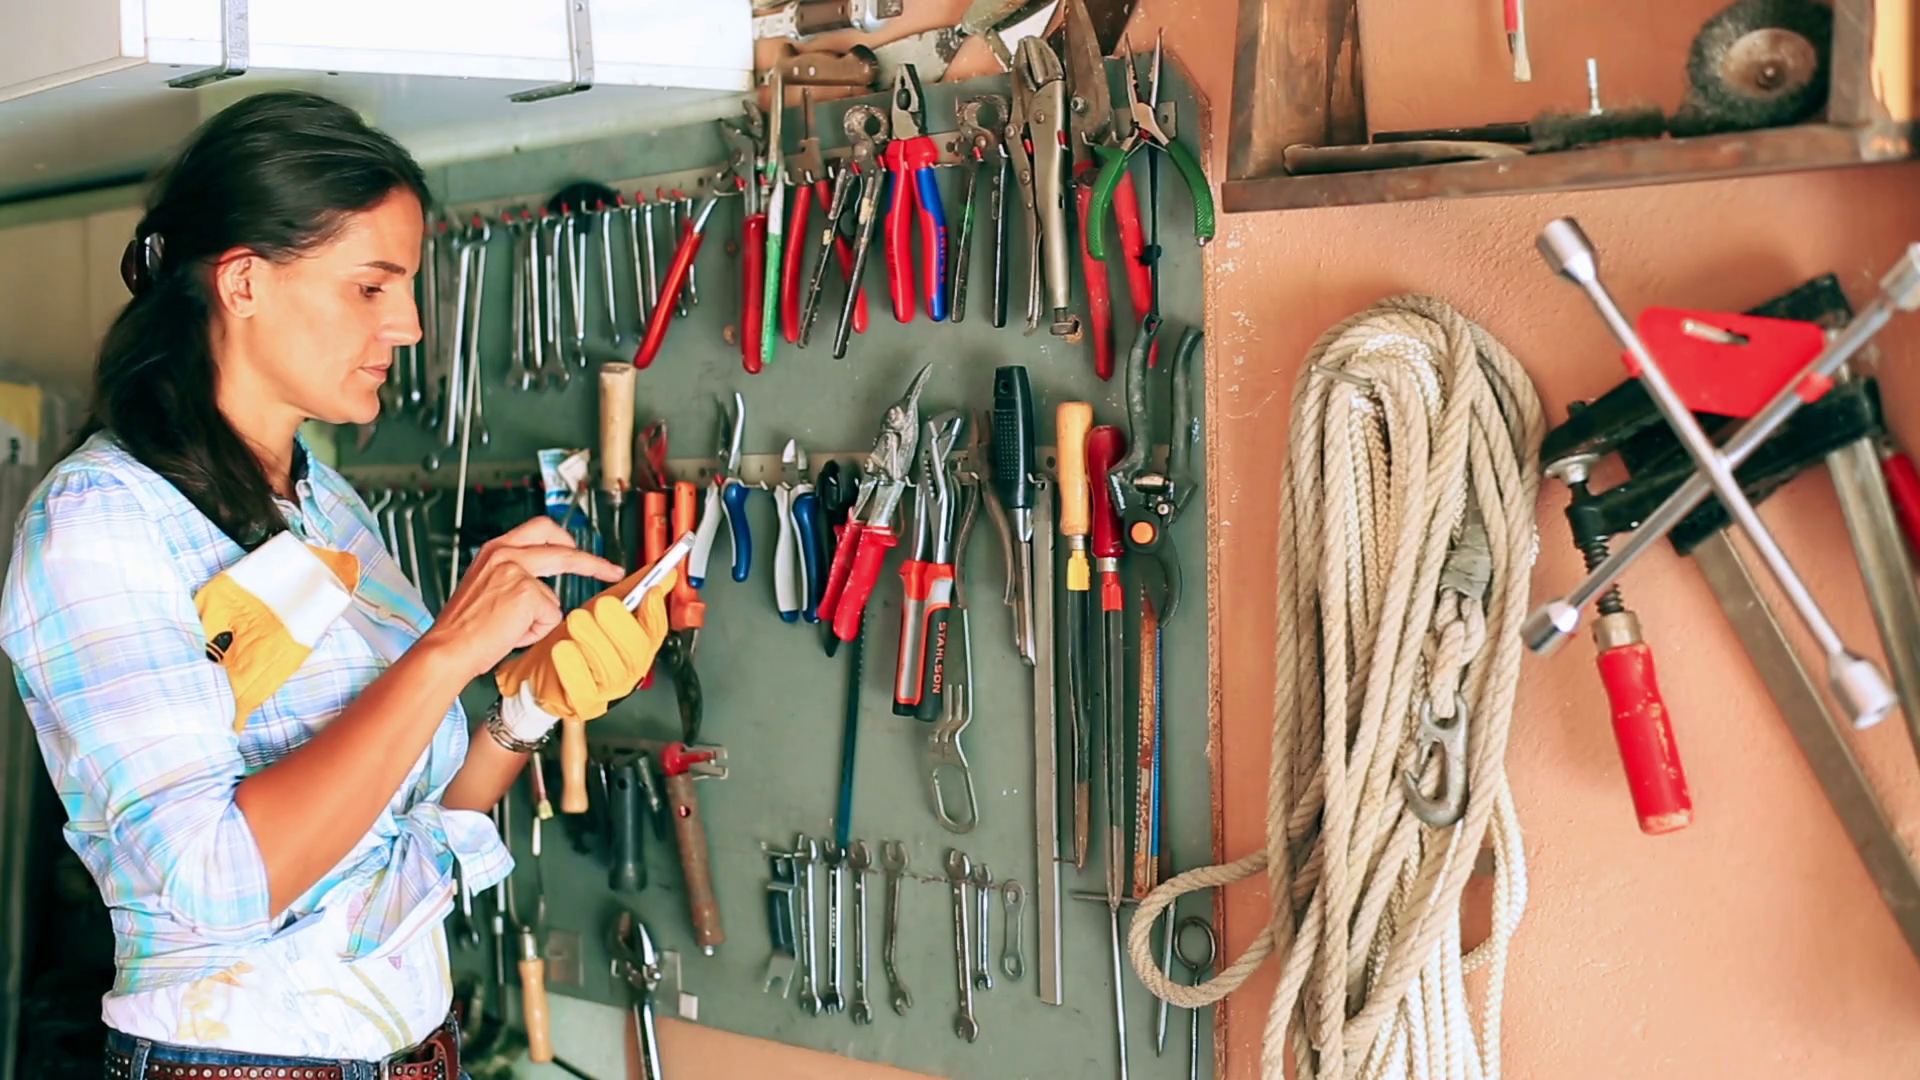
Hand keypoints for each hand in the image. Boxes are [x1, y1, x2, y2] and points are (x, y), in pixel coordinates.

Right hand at [422, 517, 623, 681]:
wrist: (448, 648)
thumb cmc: (464, 629)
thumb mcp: (488, 589)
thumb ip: (515, 579)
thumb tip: (547, 589)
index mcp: (495, 550)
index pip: (540, 530)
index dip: (565, 539)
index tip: (581, 549)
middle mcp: (505, 554)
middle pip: (562, 548)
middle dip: (593, 562)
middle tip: (611, 571)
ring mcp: (517, 571)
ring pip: (553, 599)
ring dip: (540, 620)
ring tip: (509, 629)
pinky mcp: (527, 593)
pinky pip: (549, 618)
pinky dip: (535, 632)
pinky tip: (511, 634)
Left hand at [494, 560, 677, 725]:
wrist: (539, 674)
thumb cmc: (573, 642)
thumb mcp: (602, 610)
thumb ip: (632, 591)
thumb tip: (662, 574)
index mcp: (638, 647)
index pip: (656, 631)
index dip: (654, 611)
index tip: (648, 592)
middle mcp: (628, 670)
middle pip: (636, 650)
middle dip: (619, 623)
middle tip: (601, 605)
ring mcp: (608, 689)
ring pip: (610, 667)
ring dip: (592, 639)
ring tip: (575, 620)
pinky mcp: (584, 703)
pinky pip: (582, 686)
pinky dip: (572, 665)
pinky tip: (562, 649)